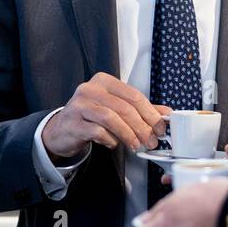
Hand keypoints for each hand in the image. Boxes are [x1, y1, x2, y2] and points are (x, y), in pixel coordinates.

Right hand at [41, 72, 169, 160]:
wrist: (62, 130)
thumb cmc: (91, 117)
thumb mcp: (115, 108)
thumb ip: (140, 109)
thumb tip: (165, 114)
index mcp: (104, 81)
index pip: (134, 95)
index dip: (151, 113)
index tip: (160, 128)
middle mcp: (90, 89)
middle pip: (124, 108)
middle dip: (142, 127)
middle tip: (151, 141)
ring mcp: (79, 105)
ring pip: (111, 119)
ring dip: (128, 134)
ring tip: (135, 145)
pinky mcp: (73, 123)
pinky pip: (98, 132)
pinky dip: (110, 140)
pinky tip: (113, 144)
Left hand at [159, 128, 227, 185]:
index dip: (211, 177)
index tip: (190, 174)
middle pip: (216, 184)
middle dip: (192, 182)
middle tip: (170, 178)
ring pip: (213, 185)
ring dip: (191, 182)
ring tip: (170, 179)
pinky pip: (214, 181)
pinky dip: (198, 180)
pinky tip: (181, 179)